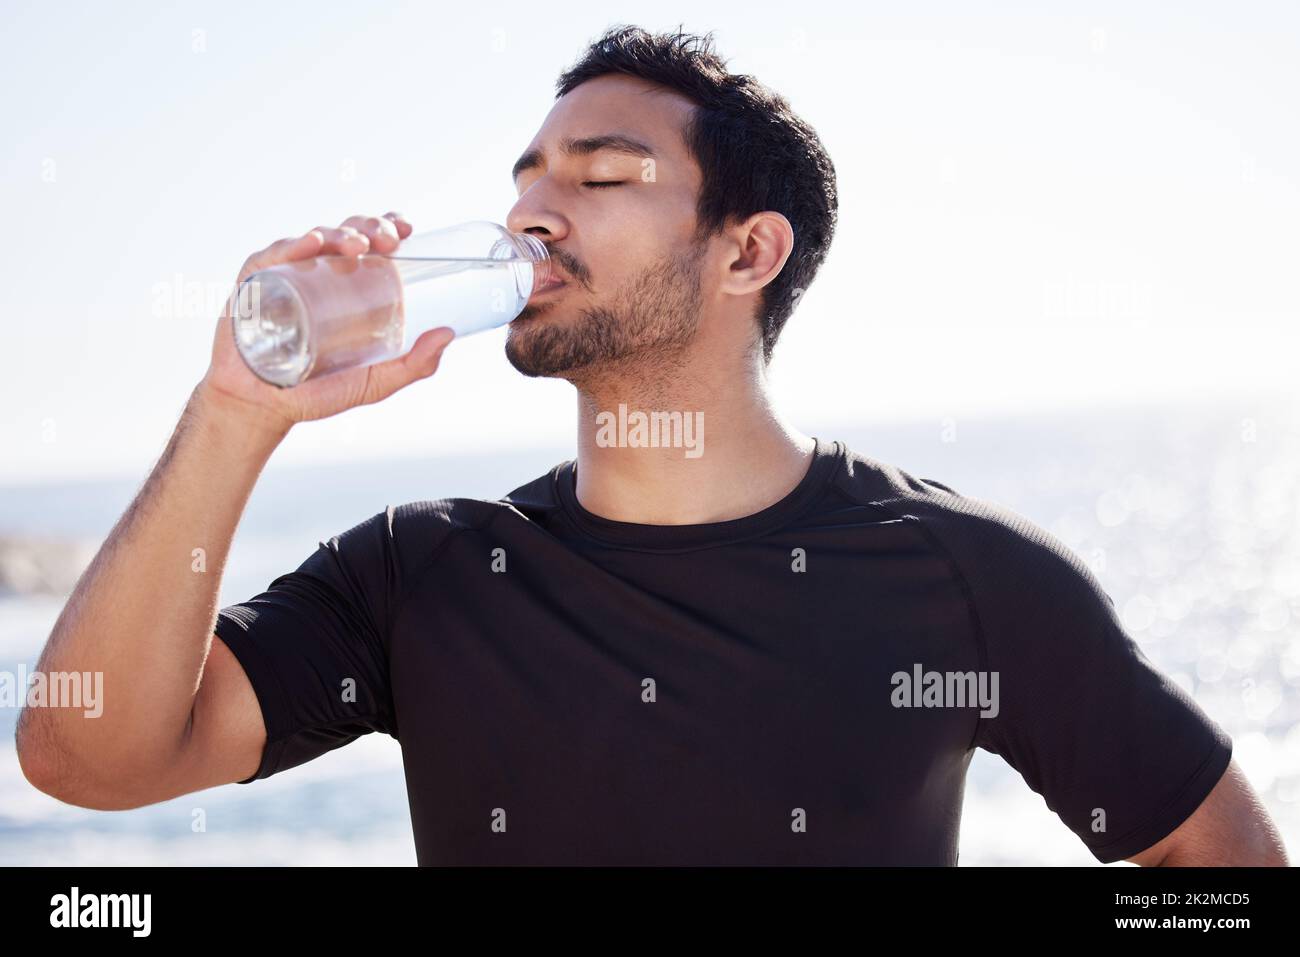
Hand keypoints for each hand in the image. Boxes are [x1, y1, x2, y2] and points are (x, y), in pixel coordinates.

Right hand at [197, 212, 454, 435]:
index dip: (388, 226)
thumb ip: (412, 366)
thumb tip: (448, 334)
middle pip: (347, 234)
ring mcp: (286, 275)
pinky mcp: (253, 283)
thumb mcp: (373, 382)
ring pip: (314, 238)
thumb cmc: (318, 393)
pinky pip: (271, 256)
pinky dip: (290, 245)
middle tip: (387, 241)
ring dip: (338, 233)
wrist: (263, 408)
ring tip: (356, 245)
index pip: (372, 244)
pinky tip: (309, 244)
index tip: (407, 229)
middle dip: (369, 227)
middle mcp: (319, 273)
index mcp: (349, 286)